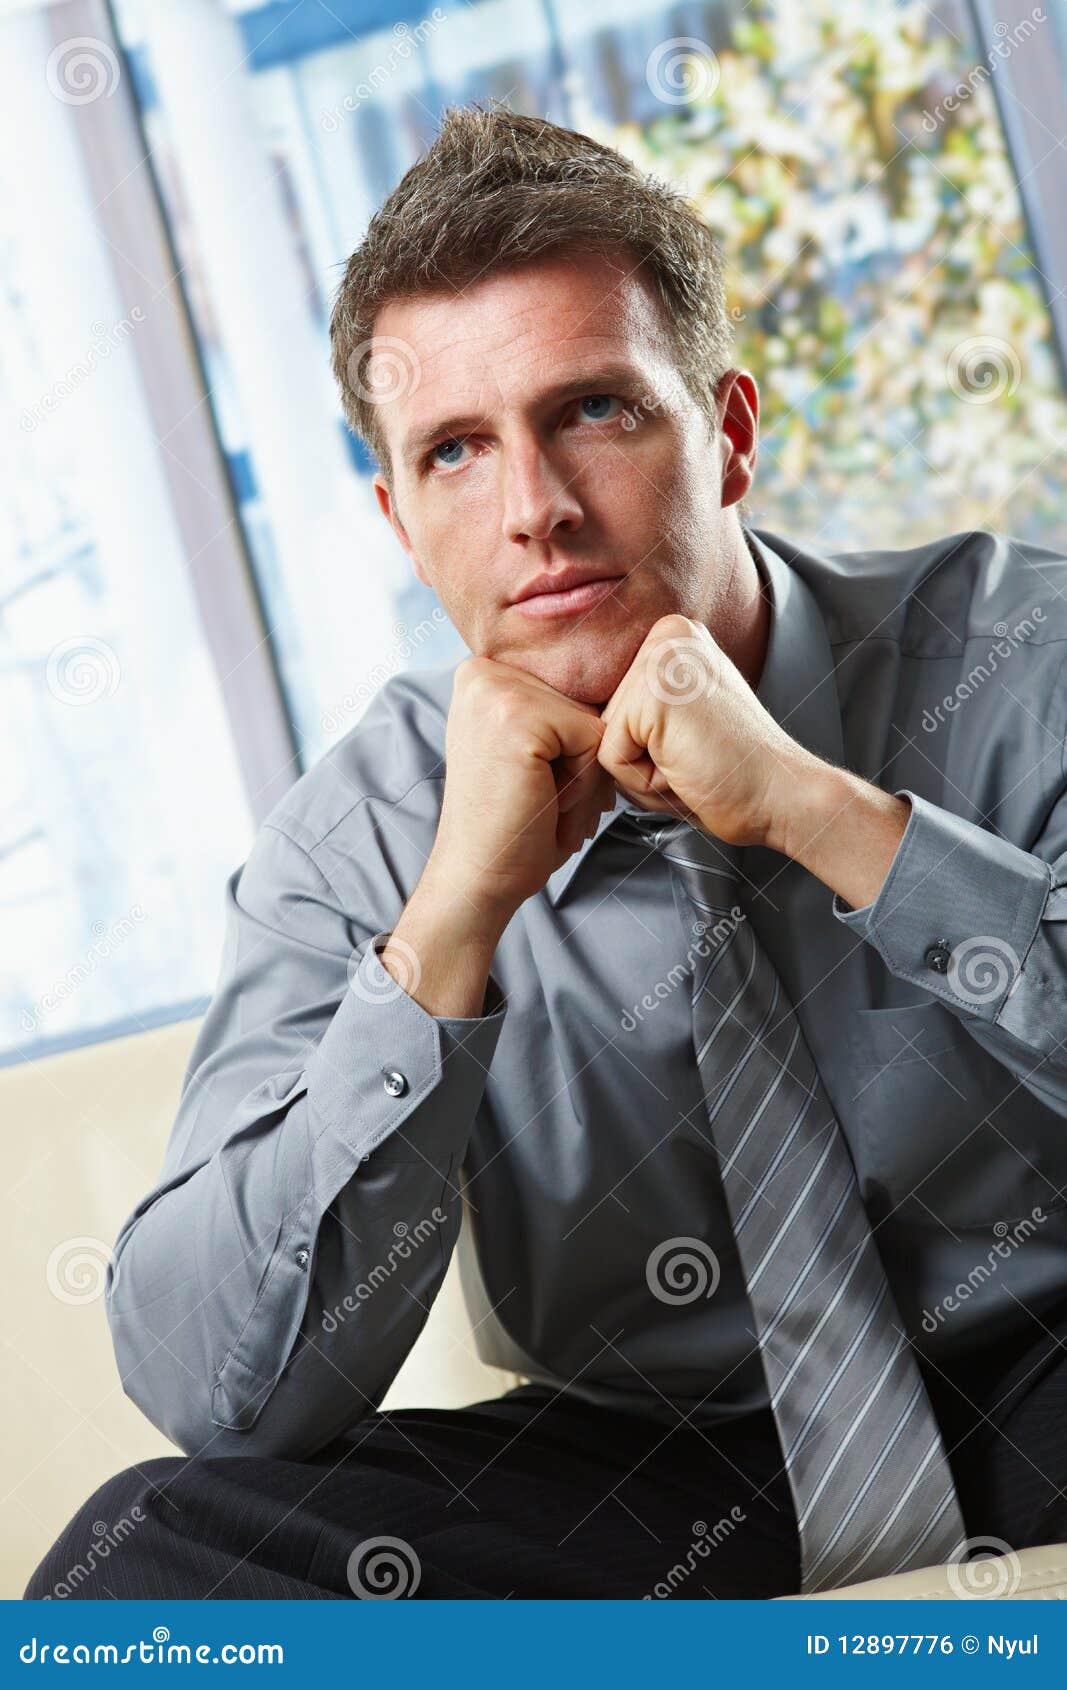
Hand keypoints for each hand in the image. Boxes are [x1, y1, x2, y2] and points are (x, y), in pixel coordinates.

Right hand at [426, 656, 616, 931]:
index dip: (572, 749)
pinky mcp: (518, 717)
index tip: (536, 783)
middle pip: (586, 705)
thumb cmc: (513, 822)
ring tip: (544, 804)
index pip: (572, 694)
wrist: (478, 877)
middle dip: (582, 763)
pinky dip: (584, 787)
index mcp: (483, 673)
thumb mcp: (534, 750)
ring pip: (595, 725)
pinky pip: (594, 743)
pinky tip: (546, 805)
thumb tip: (630, 686)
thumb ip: (559, 710)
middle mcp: (484, 671)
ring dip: (585, 777)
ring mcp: (498, 691)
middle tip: (541, 801)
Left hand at [597, 614, 812, 847]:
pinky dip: (643, 782)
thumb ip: (637, 708)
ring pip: (603, 739)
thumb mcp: (678, 721)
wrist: (782, 793)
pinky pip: (610, 758)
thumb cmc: (731, 772)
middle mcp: (667, 634)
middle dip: (640, 758)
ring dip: (641, 772)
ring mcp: (660, 660)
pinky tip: (687, 768)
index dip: (645, 744)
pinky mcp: (652, 695)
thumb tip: (580, 718)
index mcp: (673, 635)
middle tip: (695, 758)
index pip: (614, 703)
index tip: (694, 744)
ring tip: (691, 763)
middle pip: (605, 717)